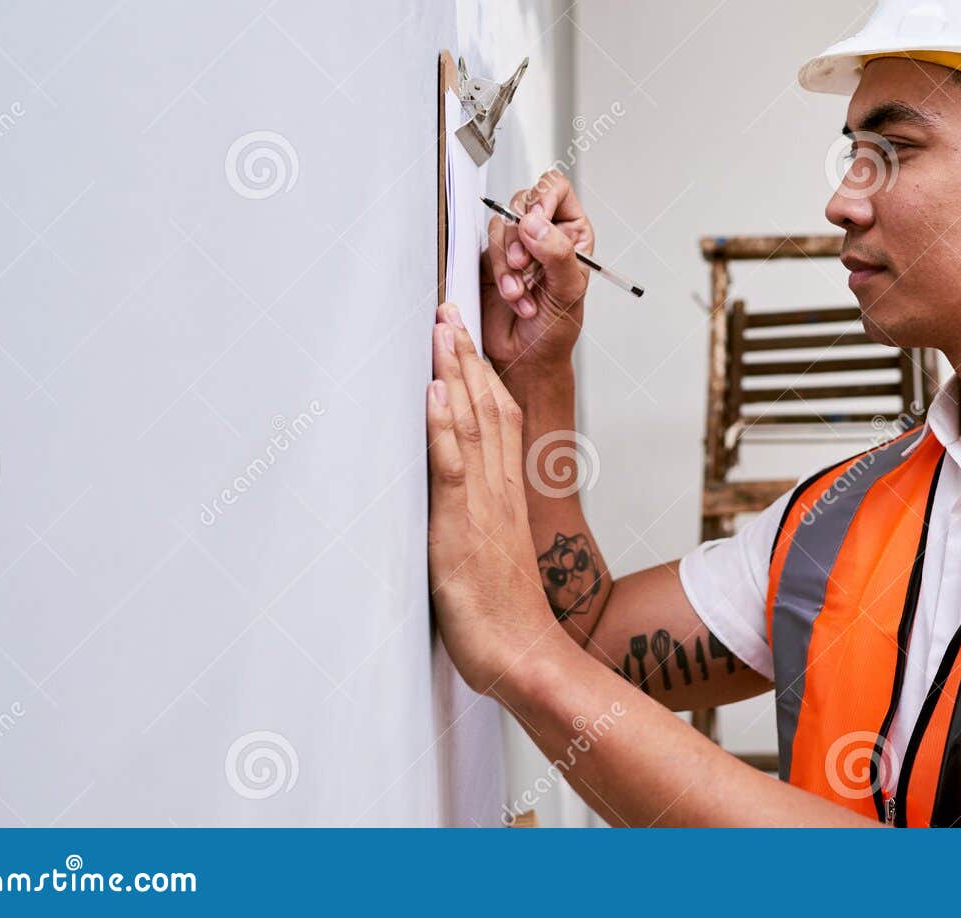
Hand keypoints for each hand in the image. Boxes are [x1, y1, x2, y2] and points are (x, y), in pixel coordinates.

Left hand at [426, 302, 558, 694]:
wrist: (525, 653)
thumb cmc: (504, 613)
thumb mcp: (490, 551)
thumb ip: (478, 515)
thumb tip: (461, 493)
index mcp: (506, 490)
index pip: (496, 414)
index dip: (479, 370)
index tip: (464, 333)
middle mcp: (500, 486)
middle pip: (487, 404)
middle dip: (467, 353)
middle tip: (451, 307)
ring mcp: (485, 502)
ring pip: (474, 422)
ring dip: (455, 371)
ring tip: (442, 327)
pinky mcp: (465, 525)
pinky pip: (456, 466)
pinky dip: (445, 425)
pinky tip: (436, 393)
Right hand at [480, 170, 592, 379]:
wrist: (528, 357)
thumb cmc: (556, 329)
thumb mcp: (568, 290)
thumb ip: (557, 253)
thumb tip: (535, 223)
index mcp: (571, 234)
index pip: (557, 190)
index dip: (544, 198)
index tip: (535, 221)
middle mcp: (544, 235)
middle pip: (523, 202)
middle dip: (520, 235)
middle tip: (525, 264)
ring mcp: (517, 247)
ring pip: (501, 226)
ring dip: (508, 262)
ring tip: (521, 292)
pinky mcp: (492, 261)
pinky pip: (486, 248)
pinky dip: (498, 272)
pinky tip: (513, 296)